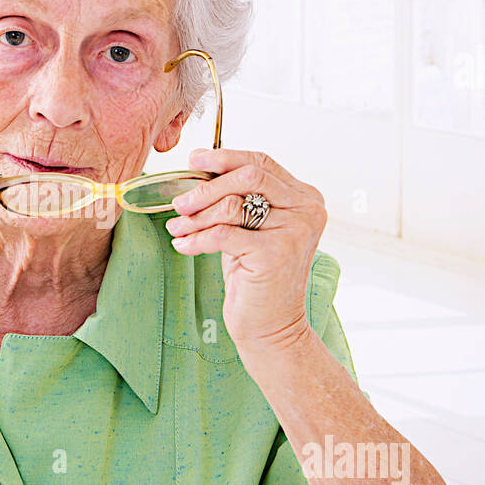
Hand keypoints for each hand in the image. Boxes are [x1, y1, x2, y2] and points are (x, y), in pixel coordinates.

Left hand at [164, 147, 326, 351]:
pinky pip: (223, 233)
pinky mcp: (275, 253)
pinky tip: (183, 245)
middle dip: (206, 187)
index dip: (225, 158)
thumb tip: (199, 169)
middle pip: (248, 176)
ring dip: (196, 216)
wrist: (271, 326)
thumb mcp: (250, 229)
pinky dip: (197, 238)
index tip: (195, 160)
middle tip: (180, 202)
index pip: (262, 162)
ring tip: (177, 228)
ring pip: (233, 204)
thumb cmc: (256, 276)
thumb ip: (238, 198)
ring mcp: (294, 231)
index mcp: (305, 198)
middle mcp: (307, 210)